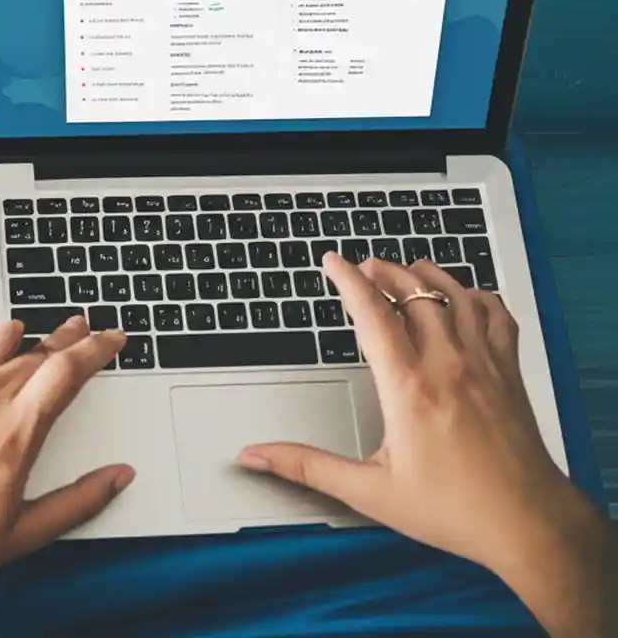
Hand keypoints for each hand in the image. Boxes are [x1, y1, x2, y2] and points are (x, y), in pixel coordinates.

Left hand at [0, 317, 133, 593]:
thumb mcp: (22, 535)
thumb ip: (78, 502)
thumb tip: (119, 476)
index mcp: (13, 434)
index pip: (67, 371)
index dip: (96, 348)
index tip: (112, 337)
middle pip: (36, 353)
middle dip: (66, 340)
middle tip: (82, 331)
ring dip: (24, 337)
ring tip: (37, 331)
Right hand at [237, 253, 582, 569]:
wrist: (527, 523)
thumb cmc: (454, 510)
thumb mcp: (368, 492)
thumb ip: (307, 467)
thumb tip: (259, 456)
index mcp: (409, 389)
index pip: (371, 314)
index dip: (347, 281)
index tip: (332, 262)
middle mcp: (448, 366)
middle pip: (414, 293)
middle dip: (384, 272)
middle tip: (363, 266)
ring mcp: (485, 365)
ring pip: (456, 296)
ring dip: (427, 276)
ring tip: (407, 269)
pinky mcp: (510, 374)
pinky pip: (497, 316)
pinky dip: (478, 296)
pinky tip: (467, 297)